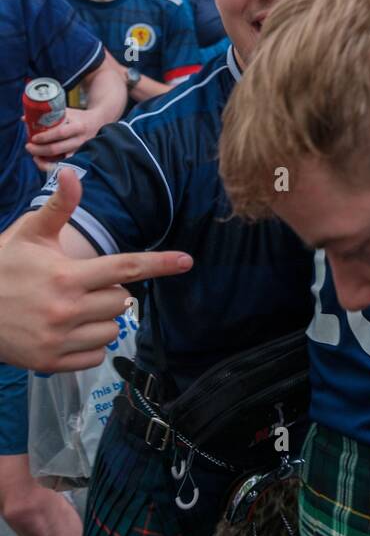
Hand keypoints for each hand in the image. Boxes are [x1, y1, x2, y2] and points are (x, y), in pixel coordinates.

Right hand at [0, 166, 192, 372]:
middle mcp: (68, 309)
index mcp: (68, 275)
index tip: (187, 261)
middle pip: (121, 302)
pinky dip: (89, 346)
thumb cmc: (4, 267)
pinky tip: (66, 332)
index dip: (159, 264)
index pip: (125, 268)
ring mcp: (60, 339)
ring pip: (112, 331)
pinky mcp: (52, 362)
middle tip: (80, 287)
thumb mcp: (29, 234)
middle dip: (109, 293)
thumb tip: (71, 173)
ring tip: (72, 310)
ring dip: (102, 320)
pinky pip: (96, 356)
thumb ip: (58, 208)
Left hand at [25, 108, 98, 168]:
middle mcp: (81, 140)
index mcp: (78, 126)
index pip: (60, 133)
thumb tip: (24, 119)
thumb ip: (48, 115)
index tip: (33, 138)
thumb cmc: (79, 116)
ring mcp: (81, 151)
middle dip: (40, 150)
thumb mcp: (67, 111)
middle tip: (28, 147)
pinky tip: (44, 162)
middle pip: (58, 149)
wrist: (100, 122)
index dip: (45, 137)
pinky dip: (53, 166)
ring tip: (35, 157)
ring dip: (45, 161)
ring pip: (61, 161)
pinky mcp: (81, 158)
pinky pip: (64, 166)